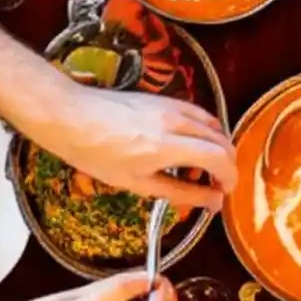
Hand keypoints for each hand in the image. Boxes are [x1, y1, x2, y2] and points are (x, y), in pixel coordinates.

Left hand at [26, 82, 237, 209]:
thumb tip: (213, 202)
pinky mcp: (164, 98)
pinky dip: (205, 131)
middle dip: (226, 166)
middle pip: (221, 141)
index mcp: (167, 146)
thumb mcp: (137, 183)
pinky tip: (191, 145)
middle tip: (214, 186)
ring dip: (216, 148)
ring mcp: (171, 106)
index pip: (219, 158)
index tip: (223, 193)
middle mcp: (176, 122)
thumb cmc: (96, 155)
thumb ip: (179, 192)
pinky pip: (198, 114)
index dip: (229, 177)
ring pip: (213, 126)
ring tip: (200, 169)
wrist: (70, 116)